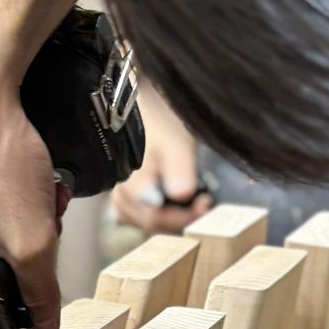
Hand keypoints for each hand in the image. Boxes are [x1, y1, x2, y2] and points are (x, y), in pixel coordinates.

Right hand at [111, 92, 209, 233]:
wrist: (144, 104)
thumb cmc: (159, 118)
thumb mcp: (175, 141)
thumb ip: (177, 169)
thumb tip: (181, 195)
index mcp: (131, 183)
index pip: (155, 218)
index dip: (183, 217)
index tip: (206, 203)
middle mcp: (121, 196)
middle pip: (152, 223)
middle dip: (181, 218)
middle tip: (206, 202)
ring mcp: (121, 198)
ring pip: (148, 222)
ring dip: (174, 217)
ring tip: (196, 201)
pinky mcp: (126, 196)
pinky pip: (142, 216)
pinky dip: (162, 214)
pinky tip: (177, 203)